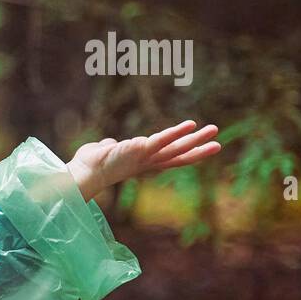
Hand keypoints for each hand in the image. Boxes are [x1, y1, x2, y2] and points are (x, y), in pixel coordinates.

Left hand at [66, 120, 221, 202]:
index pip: (169, 158)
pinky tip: (189, 126)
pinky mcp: (137, 151)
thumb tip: (112, 143)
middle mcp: (146, 162)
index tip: (204, 148)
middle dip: (198, 148)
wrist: (81, 174)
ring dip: (193, 138)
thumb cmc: (91, 164)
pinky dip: (173, 134)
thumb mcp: (107, 151)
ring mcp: (143, 157)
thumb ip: (114, 146)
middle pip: (177, 155)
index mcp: (142, 162)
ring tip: (211, 130)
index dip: (187, 153)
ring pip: (173, 148)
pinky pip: (159, 141)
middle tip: (219, 143)